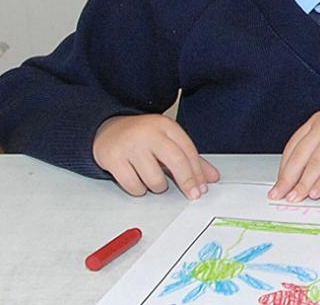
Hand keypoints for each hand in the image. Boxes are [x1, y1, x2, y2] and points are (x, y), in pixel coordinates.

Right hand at [93, 114, 219, 199]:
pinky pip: (133, 185)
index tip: (203, 187)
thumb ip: (190, 158)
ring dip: (159, 187)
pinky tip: (139, 181)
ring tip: (154, 180)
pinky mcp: (112, 159)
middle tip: (192, 194)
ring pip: (154, 178)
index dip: (198, 172)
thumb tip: (211, 177)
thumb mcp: (168, 141)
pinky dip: (139, 190)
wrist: (107, 129)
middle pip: (176, 160)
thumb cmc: (143, 138)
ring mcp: (129, 145)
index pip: (188, 150)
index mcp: (165, 125)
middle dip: (187, 181)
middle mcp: (148, 133)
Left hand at [269, 110, 319, 201]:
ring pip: (316, 162)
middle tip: (281, 194)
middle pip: (301, 154)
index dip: (284, 168)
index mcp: (317, 121)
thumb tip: (292, 182)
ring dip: (304, 183)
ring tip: (297, 196)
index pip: (293, 146)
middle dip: (289, 178)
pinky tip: (316, 192)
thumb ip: (313, 155)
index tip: (278, 185)